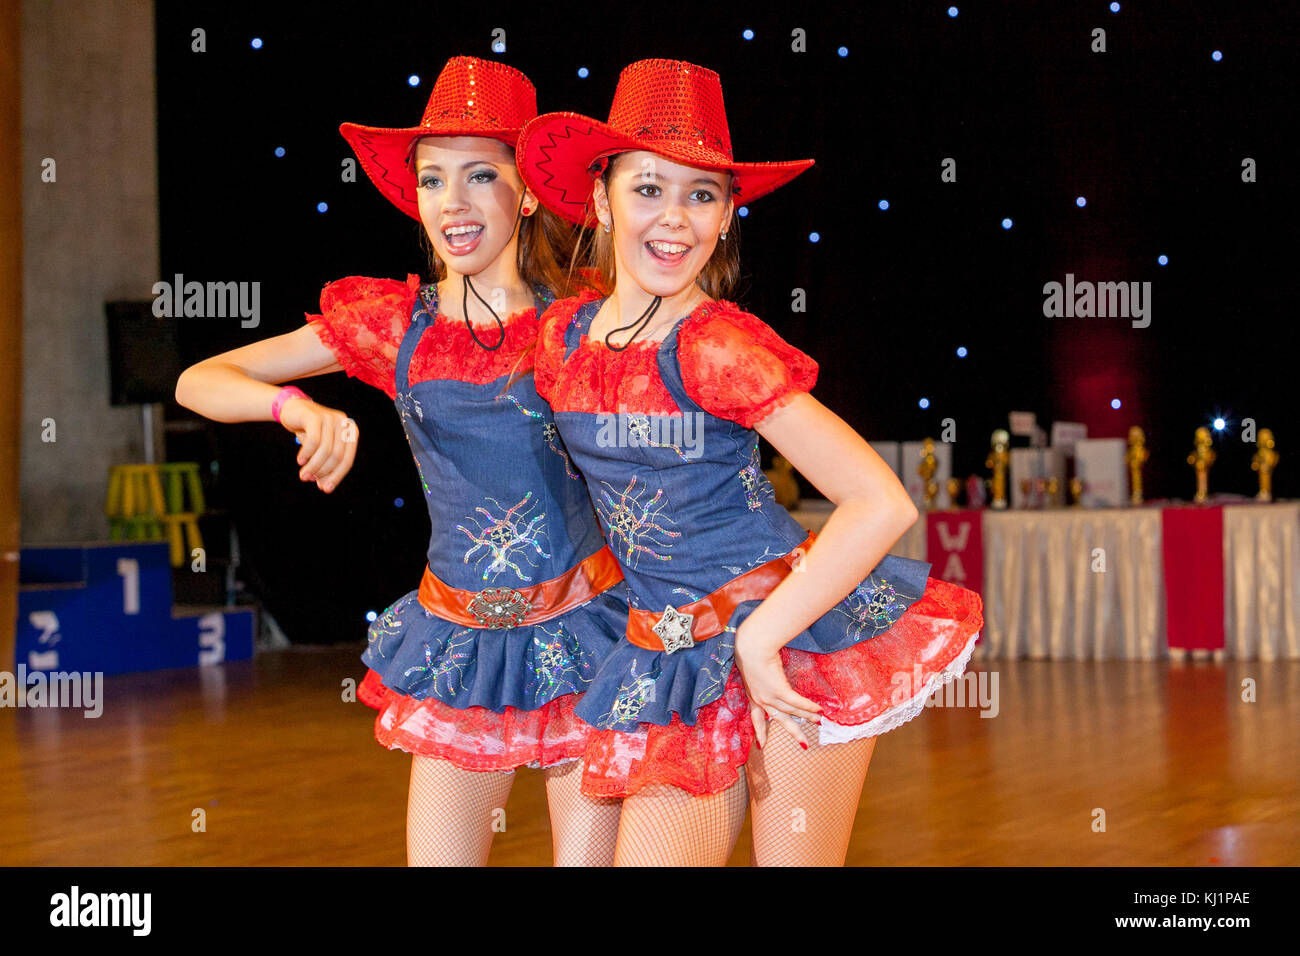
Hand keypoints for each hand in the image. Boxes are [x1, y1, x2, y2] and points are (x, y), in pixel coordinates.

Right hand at [277, 397, 357, 493]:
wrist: (293, 409)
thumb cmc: (309, 431)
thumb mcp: (320, 448)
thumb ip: (324, 465)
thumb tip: (324, 486)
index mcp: (350, 432)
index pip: (347, 460)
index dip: (337, 476)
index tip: (325, 489)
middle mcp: (344, 424)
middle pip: (338, 456)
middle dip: (323, 472)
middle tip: (309, 479)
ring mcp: (330, 418)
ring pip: (325, 450)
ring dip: (313, 466)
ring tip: (303, 474)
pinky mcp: (315, 416)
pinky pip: (313, 441)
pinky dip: (306, 454)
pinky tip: (300, 461)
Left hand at [733, 622, 821, 749]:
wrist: (751, 647)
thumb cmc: (750, 651)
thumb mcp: (751, 668)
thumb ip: (760, 677)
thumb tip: (770, 677)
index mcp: (752, 695)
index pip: (756, 718)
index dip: (760, 732)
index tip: (761, 745)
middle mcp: (760, 699)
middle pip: (780, 720)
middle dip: (794, 732)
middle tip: (805, 745)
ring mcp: (769, 696)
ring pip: (791, 711)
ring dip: (807, 716)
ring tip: (819, 721)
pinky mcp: (779, 690)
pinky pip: (797, 702)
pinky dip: (809, 706)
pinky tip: (819, 710)